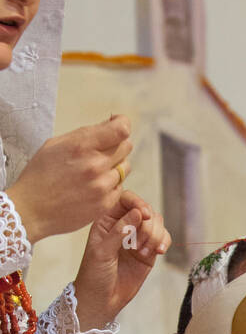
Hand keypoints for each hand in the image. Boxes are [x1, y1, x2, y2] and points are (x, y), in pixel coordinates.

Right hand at [7, 115, 133, 243]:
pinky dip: (111, 185)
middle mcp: (95, 165)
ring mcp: (102, 186)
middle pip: (126, 147)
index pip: (120, 130)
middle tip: (103, 150)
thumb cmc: (40, 175)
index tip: (118, 124)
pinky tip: (93, 186)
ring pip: (125, 168)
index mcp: (81, 145)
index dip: (122, 123)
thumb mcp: (56, 145)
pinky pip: (120, 188)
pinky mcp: (105, 204)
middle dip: (117, 144)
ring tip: (94, 171)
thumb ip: (85, 134)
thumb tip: (110, 123)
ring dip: (114, 166)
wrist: (31, 209)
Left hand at [72, 191, 170, 331]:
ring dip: (155, 236)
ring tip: (144, 253)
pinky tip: (158, 253)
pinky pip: (163, 239)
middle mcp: (124, 226)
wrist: (101, 300)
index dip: (138, 203)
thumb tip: (138, 213)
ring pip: (156, 224)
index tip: (144, 215)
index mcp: (107, 220)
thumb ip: (119, 231)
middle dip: (148, 225)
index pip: (126, 200)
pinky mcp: (149, 253)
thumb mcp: (102, 251)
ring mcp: (137, 239)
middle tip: (139, 245)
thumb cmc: (94, 275)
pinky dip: (164, 242)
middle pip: (145, 211)